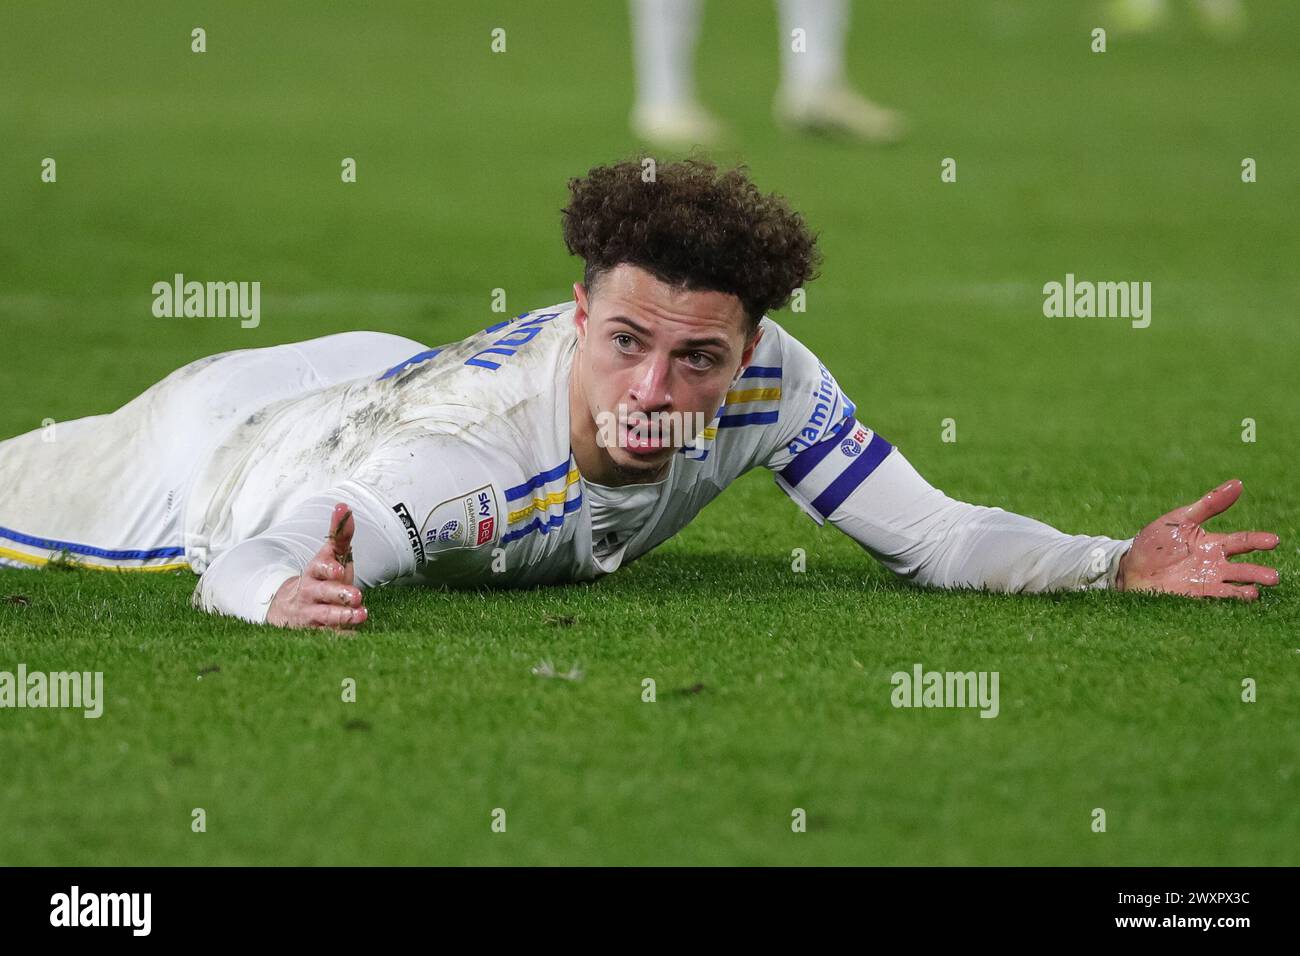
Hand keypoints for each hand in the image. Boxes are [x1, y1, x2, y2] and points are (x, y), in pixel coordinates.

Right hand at [266, 503, 369, 629]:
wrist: (290, 609)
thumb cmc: (321, 580)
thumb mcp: (330, 558)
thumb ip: (339, 534)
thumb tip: (343, 505)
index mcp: (314, 572)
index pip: (318, 568)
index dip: (328, 569)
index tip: (338, 570)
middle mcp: (310, 593)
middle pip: (322, 594)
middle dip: (339, 594)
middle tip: (357, 596)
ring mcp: (311, 615)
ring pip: (324, 617)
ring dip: (343, 617)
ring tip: (362, 615)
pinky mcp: (315, 634)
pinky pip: (328, 638)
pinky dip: (340, 637)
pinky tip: (353, 636)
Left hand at [1117, 479, 1279, 600]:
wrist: (1130, 567)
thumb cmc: (1155, 541)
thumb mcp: (1181, 518)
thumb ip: (1209, 504)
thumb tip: (1238, 483)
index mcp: (1212, 543)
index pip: (1241, 541)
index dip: (1258, 540)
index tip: (1274, 541)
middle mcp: (1214, 563)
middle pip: (1242, 568)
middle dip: (1258, 572)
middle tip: (1274, 577)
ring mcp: (1206, 580)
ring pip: (1233, 585)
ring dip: (1247, 587)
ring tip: (1257, 590)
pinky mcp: (1194, 594)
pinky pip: (1215, 596)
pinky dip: (1228, 597)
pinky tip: (1240, 597)